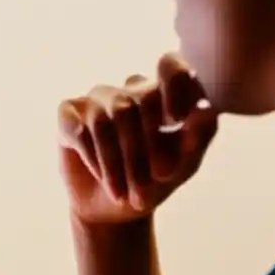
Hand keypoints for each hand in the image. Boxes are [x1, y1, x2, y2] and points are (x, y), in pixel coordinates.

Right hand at [58, 53, 218, 225]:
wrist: (115, 209)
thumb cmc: (155, 181)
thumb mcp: (185, 164)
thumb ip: (201, 135)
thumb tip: (206, 107)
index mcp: (164, 93)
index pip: (171, 65)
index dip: (175, 84)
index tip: (177, 119)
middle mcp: (129, 89)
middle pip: (131, 105)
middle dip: (138, 154)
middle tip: (145, 191)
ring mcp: (96, 99)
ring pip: (103, 120)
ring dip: (114, 164)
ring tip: (123, 196)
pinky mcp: (69, 115)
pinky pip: (77, 129)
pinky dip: (91, 157)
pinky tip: (101, 177)